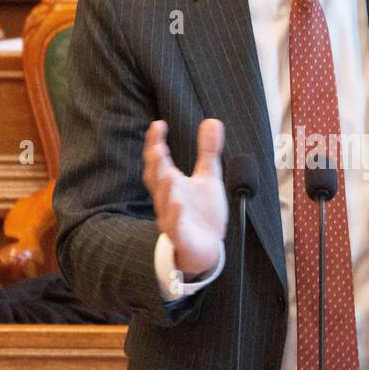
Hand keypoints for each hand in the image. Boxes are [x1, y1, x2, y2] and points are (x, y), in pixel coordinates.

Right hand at [142, 118, 226, 277]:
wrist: (208, 249)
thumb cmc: (203, 213)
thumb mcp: (208, 177)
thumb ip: (208, 151)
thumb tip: (213, 120)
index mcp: (171, 184)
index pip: (158, 161)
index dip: (155, 143)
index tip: (158, 125)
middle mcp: (167, 200)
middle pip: (155, 180)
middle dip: (155, 164)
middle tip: (158, 147)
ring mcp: (171, 219)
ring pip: (164, 203)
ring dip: (166, 190)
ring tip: (170, 174)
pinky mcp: (181, 237)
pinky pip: (175, 227)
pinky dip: (176, 216)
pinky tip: (180, 204)